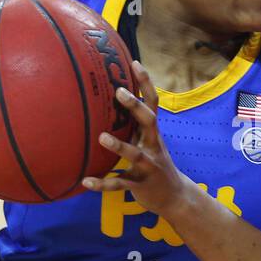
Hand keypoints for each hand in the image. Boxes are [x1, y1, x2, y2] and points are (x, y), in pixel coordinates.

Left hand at [82, 60, 196, 218]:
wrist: (174, 197)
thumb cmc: (154, 164)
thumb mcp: (148, 143)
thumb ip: (133, 126)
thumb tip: (108, 102)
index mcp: (153, 133)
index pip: (153, 103)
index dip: (146, 83)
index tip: (134, 63)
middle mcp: (154, 146)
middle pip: (150, 122)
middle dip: (136, 107)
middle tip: (119, 92)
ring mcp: (149, 166)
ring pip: (134, 154)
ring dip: (119, 145)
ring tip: (101, 137)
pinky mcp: (140, 185)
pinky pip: (120, 184)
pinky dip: (103, 183)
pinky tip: (85, 181)